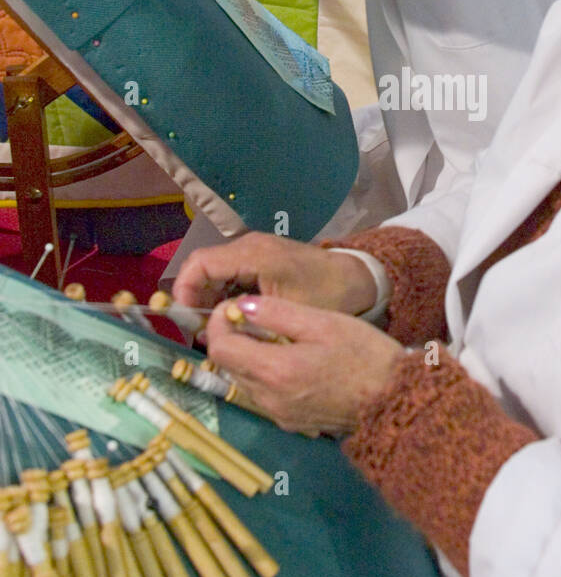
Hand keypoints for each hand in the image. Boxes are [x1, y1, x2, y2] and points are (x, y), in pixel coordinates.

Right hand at [173, 231, 377, 318]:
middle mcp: (249, 245)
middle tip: (199, 329)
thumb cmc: (327, 295)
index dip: (185, 290)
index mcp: (254, 254)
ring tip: (214, 327)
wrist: (358, 279)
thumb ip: (248, 319)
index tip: (185, 319)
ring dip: (209, 297)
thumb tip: (211, 330)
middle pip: (203, 267)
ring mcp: (255, 250)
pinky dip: (224, 293)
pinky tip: (231, 317)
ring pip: (214, 270)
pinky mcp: (260, 258)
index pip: (201, 263)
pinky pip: (230, 272)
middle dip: (195, 298)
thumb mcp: (287, 312)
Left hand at [203, 295, 405, 436]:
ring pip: (243, 380)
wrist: (395, 400)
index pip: (219, 347)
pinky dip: (265, 374)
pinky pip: (262, 394)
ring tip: (276, 337)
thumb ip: (276, 312)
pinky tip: (291, 360)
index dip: (219, 322)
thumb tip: (240, 305)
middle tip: (256, 317)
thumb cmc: (364, 354)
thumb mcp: (322, 321)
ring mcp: (278, 414)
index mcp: (274, 370)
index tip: (235, 307)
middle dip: (233, 338)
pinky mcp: (290, 423)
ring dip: (248, 357)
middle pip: (227, 365)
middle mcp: (268, 398)